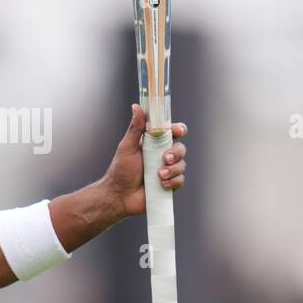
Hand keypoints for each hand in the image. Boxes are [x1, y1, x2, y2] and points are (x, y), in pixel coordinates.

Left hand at [100, 103, 187, 218]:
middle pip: (181, 148)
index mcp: (154, 143)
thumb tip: (136, 106)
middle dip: (175, 153)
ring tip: (158, 176)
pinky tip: (161, 184)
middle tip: (164, 159)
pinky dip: (172, 182)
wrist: (120, 195)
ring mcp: (167, 170)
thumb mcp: (127, 147)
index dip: (178, 129)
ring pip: (182, 165)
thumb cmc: (121, 170)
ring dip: (172, 170)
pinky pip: (180, 180)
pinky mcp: (170, 184)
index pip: (172, 132)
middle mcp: (163, 155)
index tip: (178, 131)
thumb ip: (135, 128)